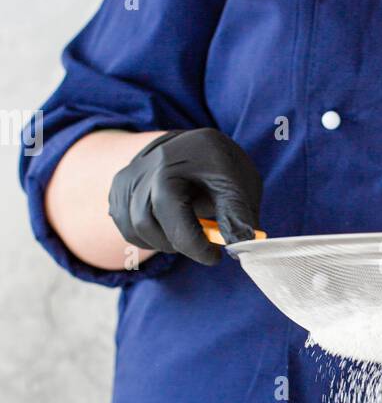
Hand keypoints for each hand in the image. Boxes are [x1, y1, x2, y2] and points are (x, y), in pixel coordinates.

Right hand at [108, 129, 262, 265]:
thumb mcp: (240, 184)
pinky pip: (126, 226)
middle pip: (145, 223)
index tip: (215, 256)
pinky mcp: (119, 187)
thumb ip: (239, 215)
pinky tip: (170, 224)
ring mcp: (127, 175)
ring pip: (133, 229)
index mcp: (177, 158)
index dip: (194, 243)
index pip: (171, 209)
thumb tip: (240, 245)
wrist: (197, 146)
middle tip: (202, 242)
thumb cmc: (222, 168)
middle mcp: (144, 164)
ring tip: (187, 228)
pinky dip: (149, 236)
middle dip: (177, 243)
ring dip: (163, 241)